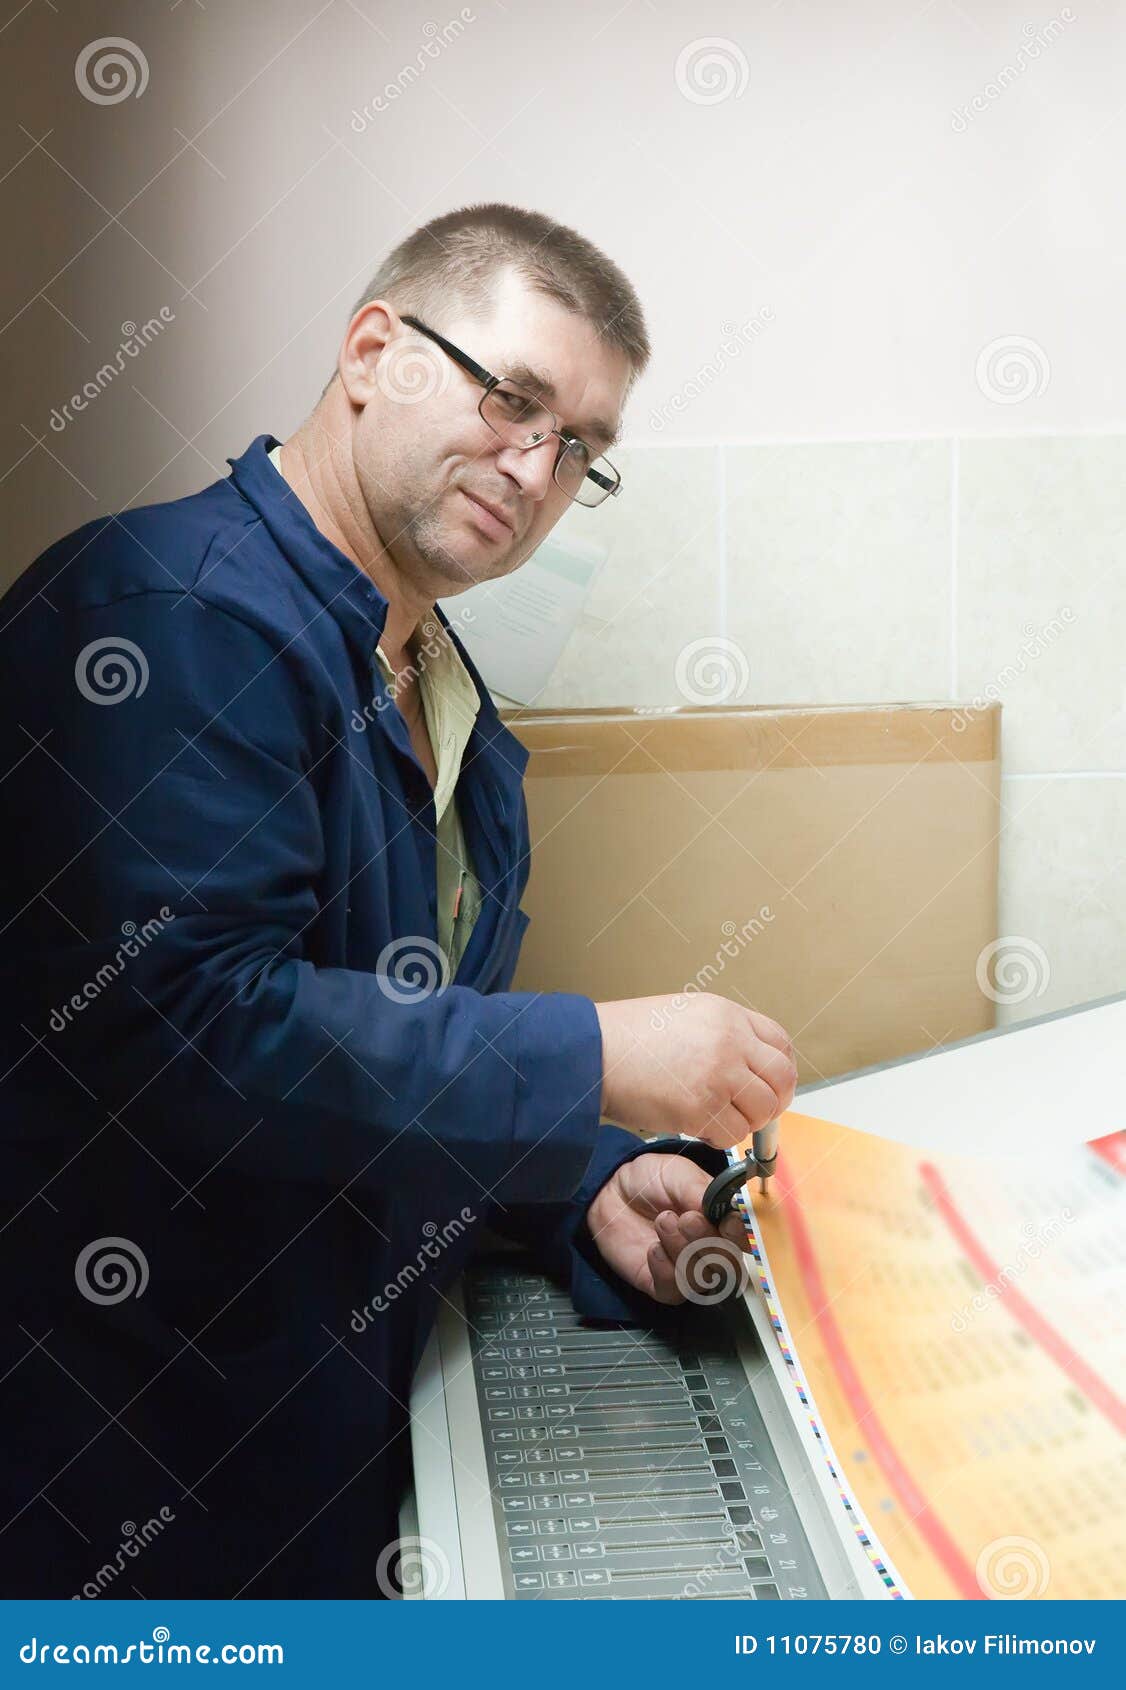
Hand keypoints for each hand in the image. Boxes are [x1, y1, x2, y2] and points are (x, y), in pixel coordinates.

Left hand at [584, 1152, 751, 1306]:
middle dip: (707, 1242)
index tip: (727, 1223)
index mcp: (721, 1221)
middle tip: (686, 1218)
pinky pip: (674, 1290)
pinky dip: (664, 1269)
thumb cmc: (650, 1180)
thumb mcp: (679, 1174)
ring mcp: (687, 1269)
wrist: (612, 1190)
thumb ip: (703, 1192)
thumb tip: (728, 1210)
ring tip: (662, 1221)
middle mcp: (709, 1250)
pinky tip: (652, 1248)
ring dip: (682, 1249)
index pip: (744, 1241)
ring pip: (701, 1278)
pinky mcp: (661, 1284)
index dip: (740, 1237)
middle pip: (728, 1266)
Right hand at [594, 991, 796, 1149]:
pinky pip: (733, 1134)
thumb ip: (723, 1034)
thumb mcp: (685, 1015)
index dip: (780, 1071)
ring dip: (744, 1122)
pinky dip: (720, 1138)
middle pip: (782, 1080)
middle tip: (753, 1112)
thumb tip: (751, 1066)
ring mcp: (718, 1076)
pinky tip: (699, 1127)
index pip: (781, 1044)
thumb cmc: (629, 1037)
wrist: (593, 1051)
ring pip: (762, 1112)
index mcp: (727, 1015)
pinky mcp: (701, 1108)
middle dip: (773, 1102)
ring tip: (716, 1118)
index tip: (770, 1085)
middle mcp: (730, 1042)